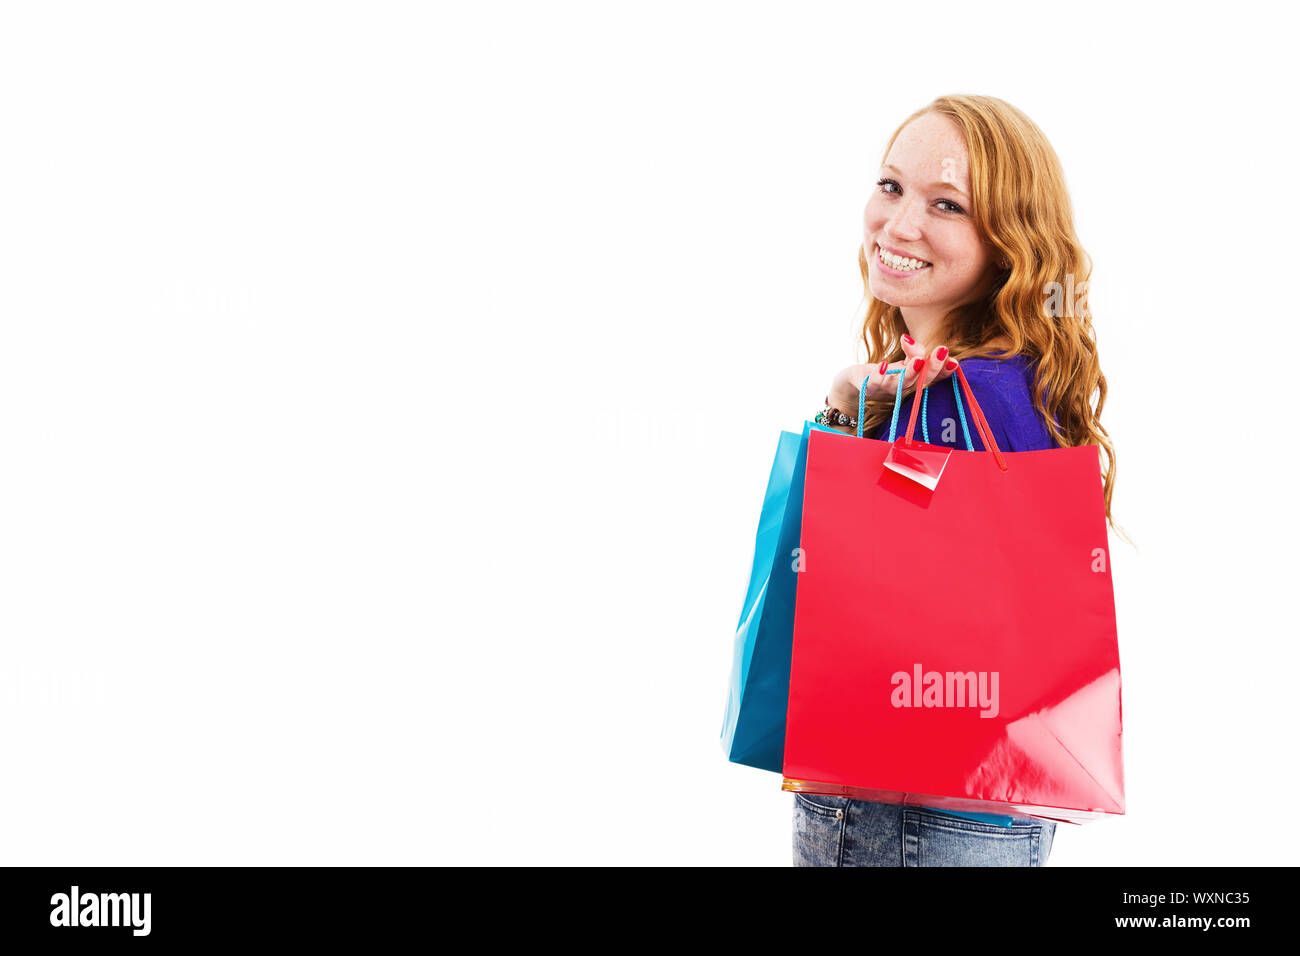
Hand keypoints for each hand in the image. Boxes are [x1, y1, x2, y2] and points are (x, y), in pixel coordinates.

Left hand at [827, 339, 957, 426]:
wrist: (855, 383)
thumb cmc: (885, 372)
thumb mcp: (904, 359)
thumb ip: (913, 350)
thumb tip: (908, 339)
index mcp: (915, 381)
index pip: (934, 377)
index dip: (945, 371)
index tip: (954, 362)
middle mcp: (903, 388)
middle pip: (920, 381)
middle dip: (933, 367)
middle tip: (942, 351)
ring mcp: (885, 390)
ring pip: (901, 384)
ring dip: (911, 372)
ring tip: (919, 359)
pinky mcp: (867, 387)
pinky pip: (873, 384)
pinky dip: (878, 376)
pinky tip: (883, 365)